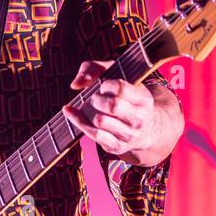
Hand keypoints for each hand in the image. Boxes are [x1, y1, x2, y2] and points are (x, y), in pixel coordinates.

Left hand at [63, 59, 179, 164]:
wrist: (144, 128)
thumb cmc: (125, 98)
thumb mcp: (118, 76)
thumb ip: (95, 69)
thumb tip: (76, 84)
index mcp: (144, 99)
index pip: (120, 87)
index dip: (106, 85)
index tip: (104, 87)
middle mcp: (139, 119)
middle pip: (111, 105)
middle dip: (96, 99)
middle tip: (94, 98)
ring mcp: (129, 135)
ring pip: (99, 121)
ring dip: (87, 111)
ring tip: (89, 107)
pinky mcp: (116, 146)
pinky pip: (93, 135)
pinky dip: (78, 122)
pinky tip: (71, 113)